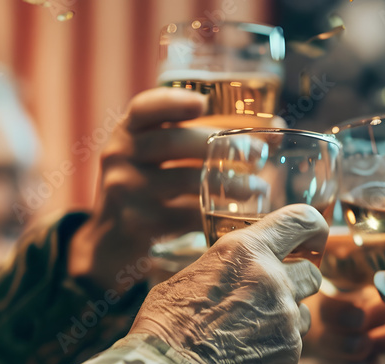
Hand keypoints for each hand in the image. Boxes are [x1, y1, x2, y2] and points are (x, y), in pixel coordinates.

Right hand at [69, 87, 279, 289]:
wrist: (111, 240)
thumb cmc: (148, 187)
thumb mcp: (154, 157)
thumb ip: (197, 138)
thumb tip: (274, 126)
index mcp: (126, 132)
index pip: (144, 108)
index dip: (173, 102)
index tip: (204, 103)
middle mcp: (119, 156)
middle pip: (174, 143)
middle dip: (222, 146)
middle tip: (257, 155)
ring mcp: (125, 190)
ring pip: (186, 181)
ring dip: (229, 184)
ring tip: (257, 188)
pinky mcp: (138, 223)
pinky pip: (187, 215)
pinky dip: (216, 214)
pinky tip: (237, 215)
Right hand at [129, 204, 328, 363]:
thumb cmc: (168, 323)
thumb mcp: (190, 275)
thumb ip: (223, 268)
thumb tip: (228, 271)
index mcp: (246, 251)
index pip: (300, 221)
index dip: (313, 226)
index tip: (314, 234)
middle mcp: (273, 280)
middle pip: (312, 272)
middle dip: (299, 281)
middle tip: (275, 292)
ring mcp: (285, 318)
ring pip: (304, 313)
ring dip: (286, 319)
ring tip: (252, 332)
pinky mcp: (289, 353)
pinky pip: (293, 345)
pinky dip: (276, 349)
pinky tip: (248, 356)